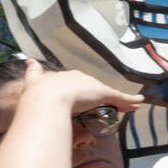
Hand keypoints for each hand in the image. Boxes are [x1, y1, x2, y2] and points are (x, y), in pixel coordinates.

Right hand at [22, 58, 144, 115]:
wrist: (46, 99)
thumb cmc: (38, 93)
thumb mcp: (33, 81)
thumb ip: (32, 71)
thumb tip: (28, 60)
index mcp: (65, 75)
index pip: (77, 82)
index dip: (81, 89)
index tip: (83, 95)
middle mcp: (80, 77)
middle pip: (94, 87)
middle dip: (99, 95)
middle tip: (103, 105)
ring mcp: (92, 86)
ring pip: (108, 93)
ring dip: (118, 99)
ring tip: (126, 106)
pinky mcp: (103, 94)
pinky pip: (119, 98)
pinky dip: (129, 100)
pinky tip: (139, 102)